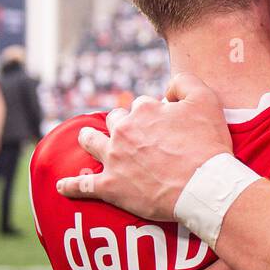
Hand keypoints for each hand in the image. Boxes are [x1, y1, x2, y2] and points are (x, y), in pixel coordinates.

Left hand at [55, 75, 230, 221]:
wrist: (204, 187)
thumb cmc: (208, 146)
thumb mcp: (206, 100)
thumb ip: (184, 82)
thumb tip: (167, 88)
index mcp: (144, 110)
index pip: (143, 105)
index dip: (156, 115)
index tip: (168, 127)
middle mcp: (124, 130)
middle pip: (115, 120)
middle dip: (123, 124)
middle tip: (137, 137)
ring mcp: (114, 159)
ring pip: (91, 142)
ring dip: (90, 139)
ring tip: (89, 140)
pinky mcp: (111, 186)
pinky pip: (82, 185)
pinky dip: (71, 185)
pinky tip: (62, 186)